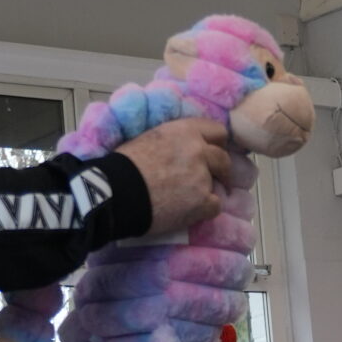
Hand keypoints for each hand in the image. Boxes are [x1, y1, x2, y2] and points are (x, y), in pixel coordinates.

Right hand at [115, 118, 231, 235]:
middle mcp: (199, 150)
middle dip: (219, 170)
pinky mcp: (203, 201)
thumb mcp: (151, 137)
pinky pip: (216, 206)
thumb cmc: (126, 164)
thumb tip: (185, 149)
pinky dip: (205, 210)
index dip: (217, 144)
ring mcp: (203, 177)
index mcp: (186, 131)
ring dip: (207, 191)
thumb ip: (176, 140)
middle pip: (224, 159)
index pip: (218, 131)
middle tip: (210, 179)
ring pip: (218, 185)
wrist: (118, 192)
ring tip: (188, 198)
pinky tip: (190, 211)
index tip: (212, 153)